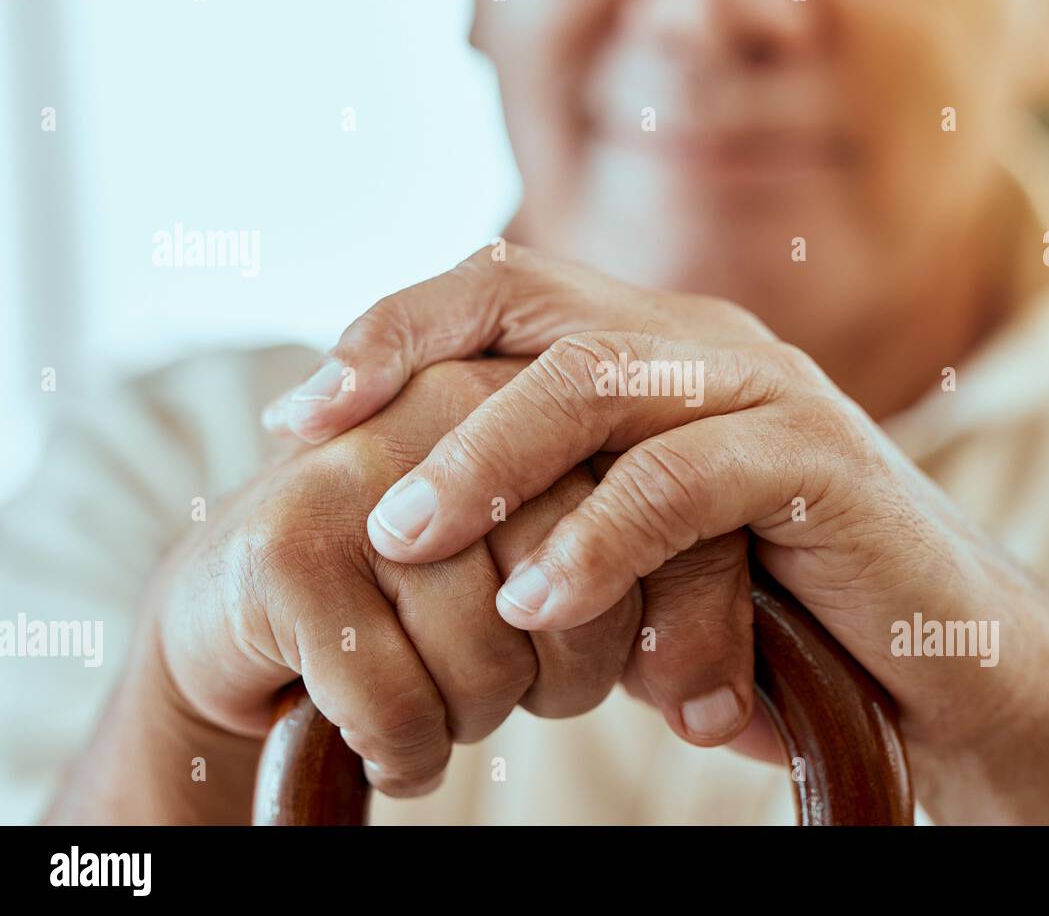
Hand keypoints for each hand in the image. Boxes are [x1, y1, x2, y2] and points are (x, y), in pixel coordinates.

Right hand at [55, 358, 649, 821]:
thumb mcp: (550, 567)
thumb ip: (650, 581)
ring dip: (479, 714)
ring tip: (448, 706)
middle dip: (568, 672)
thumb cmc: (423, 595)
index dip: (679, 610)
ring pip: (490, 648)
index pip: (655, 494)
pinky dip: (408, 754)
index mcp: (523, 378)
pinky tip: (397, 753)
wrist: (240, 610)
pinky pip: (401, 700)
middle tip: (533, 697)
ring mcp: (356, 472)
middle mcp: (443, 402)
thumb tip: (723, 714)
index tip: (696, 698)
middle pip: (576, 574)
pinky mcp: (286, 552)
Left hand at [263, 244, 1048, 822]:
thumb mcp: (641, 555)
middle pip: (532, 304)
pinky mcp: (818, 463)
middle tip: (324, 454)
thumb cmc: (779, 615)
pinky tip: (538, 606)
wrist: (950, 668)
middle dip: (414, 366)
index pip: (505, 288)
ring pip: (596, 384)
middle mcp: (706, 345)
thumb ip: (553, 517)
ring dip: (487, 461)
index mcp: (658, 350)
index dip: (395, 328)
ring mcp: (766, 392)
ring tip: (407, 540)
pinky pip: (682, 481)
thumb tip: (402, 538)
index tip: (303, 412)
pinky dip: (597, 540)